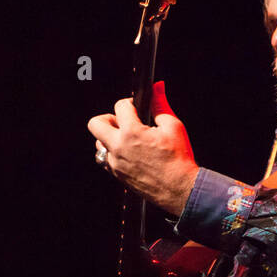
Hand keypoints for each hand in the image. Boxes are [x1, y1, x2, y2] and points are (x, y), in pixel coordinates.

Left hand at [87, 81, 197, 216]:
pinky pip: (105, 160)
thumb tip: (158, 86)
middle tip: (124, 122)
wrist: (180, 190)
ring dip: (110, 137)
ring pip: (99, 143)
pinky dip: (113, 153)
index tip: (137, 107)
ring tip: (129, 140)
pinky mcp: (117, 175)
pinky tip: (130, 153)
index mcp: (131, 133)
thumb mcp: (173, 126)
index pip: (120, 106)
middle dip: (108, 118)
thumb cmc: (179, 159)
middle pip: (95, 123)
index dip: (130, 102)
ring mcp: (115, 163)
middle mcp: (118, 148)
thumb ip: (161, 104)